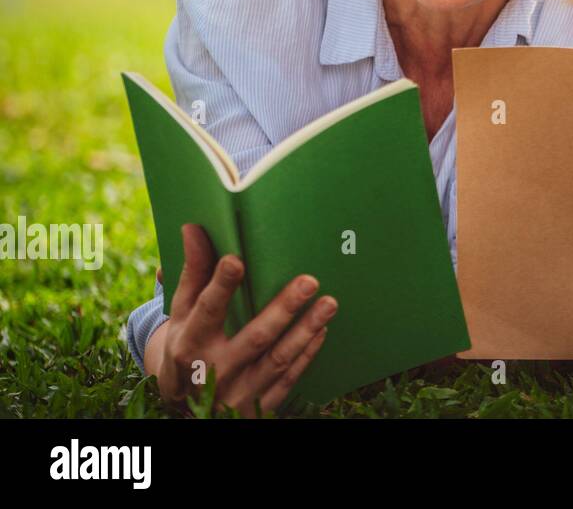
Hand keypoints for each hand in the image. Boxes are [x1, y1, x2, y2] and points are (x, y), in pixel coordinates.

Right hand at [147, 223, 335, 415]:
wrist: (186, 406)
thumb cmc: (187, 345)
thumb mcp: (182, 313)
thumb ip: (192, 273)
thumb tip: (192, 228)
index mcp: (189, 343)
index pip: (207, 310)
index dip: (220, 286)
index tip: (236, 260)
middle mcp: (214, 370)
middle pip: (254, 337)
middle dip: (282, 309)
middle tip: (309, 281)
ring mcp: (238, 391)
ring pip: (278, 360)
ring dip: (306, 331)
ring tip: (329, 303)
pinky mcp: (258, 405)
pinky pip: (288, 379)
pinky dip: (306, 355)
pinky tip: (322, 330)